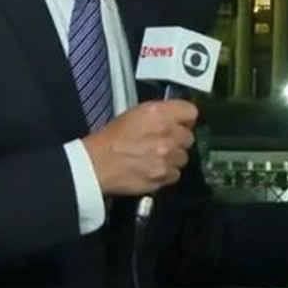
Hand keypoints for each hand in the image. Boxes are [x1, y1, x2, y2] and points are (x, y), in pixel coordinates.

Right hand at [82, 99, 197, 196]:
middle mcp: (167, 133)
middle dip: (178, 140)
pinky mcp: (163, 176)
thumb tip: (176, 115)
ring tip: (155, 156)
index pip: (191, 112)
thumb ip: (160, 113)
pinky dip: (166, 173)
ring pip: (183, 157)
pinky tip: (152, 168)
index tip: (181, 122)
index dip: (185, 118)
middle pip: (189, 137)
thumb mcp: (135, 113)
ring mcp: (167, 157)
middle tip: (163, 142)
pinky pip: (175, 174)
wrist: (96, 164)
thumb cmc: (111, 139)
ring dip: (173, 157)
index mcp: (159, 113)